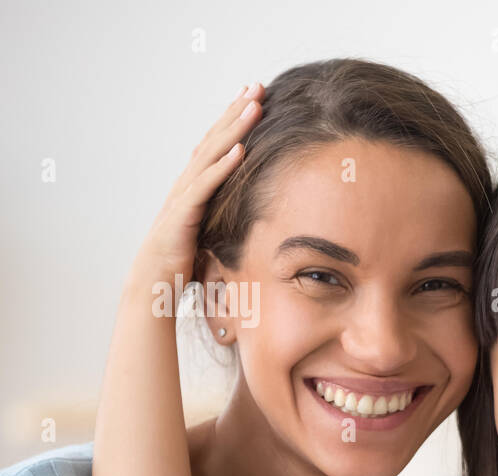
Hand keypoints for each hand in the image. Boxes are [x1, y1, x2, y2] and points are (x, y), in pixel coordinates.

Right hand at [128, 82, 264, 289]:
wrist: (154, 283)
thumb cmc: (182, 260)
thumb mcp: (209, 229)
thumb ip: (223, 213)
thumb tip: (247, 208)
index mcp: (194, 186)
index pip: (216, 144)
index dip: (233, 120)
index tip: (253, 97)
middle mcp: (187, 184)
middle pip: (214, 139)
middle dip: (235, 111)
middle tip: (257, 86)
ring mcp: (183, 197)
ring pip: (211, 155)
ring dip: (234, 129)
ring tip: (254, 106)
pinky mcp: (183, 215)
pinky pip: (206, 186)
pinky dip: (223, 167)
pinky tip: (240, 150)